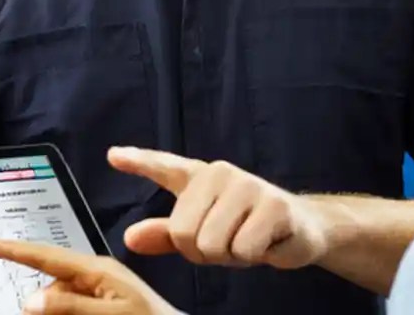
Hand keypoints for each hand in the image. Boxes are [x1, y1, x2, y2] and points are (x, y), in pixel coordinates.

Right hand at [0, 239, 186, 314]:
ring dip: (57, 314)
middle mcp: (94, 275)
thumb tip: (29, 300)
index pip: (45, 255)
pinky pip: (72, 308)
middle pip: (49, 288)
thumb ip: (69, 307)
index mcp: (96, 269)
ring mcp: (98, 290)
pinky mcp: (102, 304)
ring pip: (57, 303)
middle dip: (43, 307)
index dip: (12, 249)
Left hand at [109, 147, 329, 268]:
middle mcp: (219, 173)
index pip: (163, 166)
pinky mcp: (274, 204)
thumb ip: (165, 236)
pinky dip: (253, 256)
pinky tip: (267, 242)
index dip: (137, 161)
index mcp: (197, 177)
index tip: (113, 156)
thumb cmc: (243, 230)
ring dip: (230, 257)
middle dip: (202, 253)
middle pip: (183, 233)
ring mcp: (247, 185)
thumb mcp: (200, 234)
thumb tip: (130, 239)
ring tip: (246, 241)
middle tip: (227, 243)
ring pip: (213, 244)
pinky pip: (244, 248)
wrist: (300, 228)